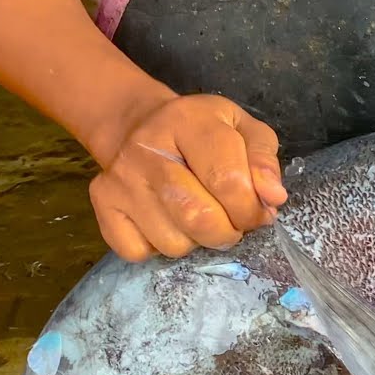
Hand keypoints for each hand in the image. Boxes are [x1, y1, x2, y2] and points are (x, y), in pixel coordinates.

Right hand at [89, 94, 287, 261]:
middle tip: (233, 222)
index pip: (228, 181)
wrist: (138, 125)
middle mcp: (146, 149)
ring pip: (173, 243)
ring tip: (199, 216)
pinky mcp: (101, 205)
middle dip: (228, 231)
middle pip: (198, 218)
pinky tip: (167, 222)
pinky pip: (139, 252)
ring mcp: (119, 179)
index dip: (252, 208)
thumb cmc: (202, 132)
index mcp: (188, 121)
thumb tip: (273, 197)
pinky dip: (160, 249)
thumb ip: (263, 160)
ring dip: (197, 241)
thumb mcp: (242, 129)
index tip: (259, 212)